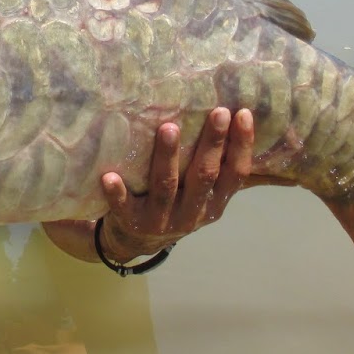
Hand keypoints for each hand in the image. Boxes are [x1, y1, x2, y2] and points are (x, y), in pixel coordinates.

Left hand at [97, 106, 256, 262]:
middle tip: (218, 112)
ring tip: (168, 129)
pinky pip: (124, 207)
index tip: (243, 113)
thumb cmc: (175, 202)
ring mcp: (161, 220)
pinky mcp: (132, 222)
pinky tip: (109, 177)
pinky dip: (118, 193)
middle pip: (204, 175)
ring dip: (167, 157)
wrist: (137, 241)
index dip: (242, 146)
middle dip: (212, 144)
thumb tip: (232, 116)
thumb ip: (213, 165)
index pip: (235, 174)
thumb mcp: (200, 193)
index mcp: (213, 204)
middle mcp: (192, 214)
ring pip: (166, 186)